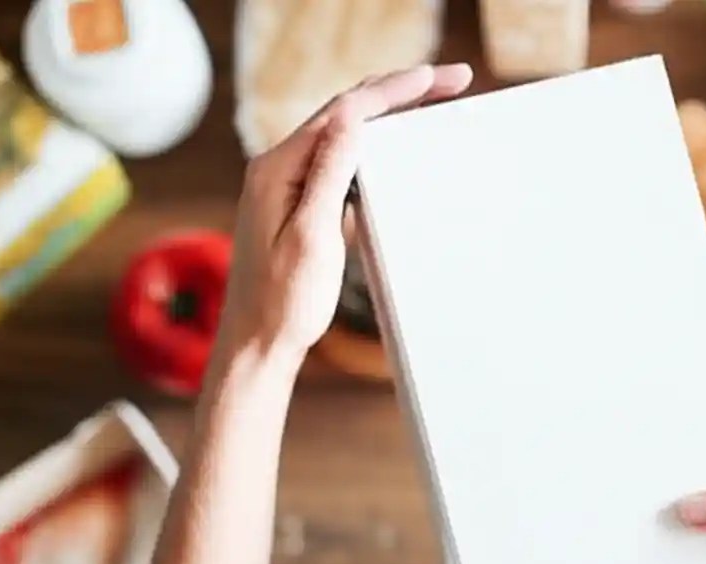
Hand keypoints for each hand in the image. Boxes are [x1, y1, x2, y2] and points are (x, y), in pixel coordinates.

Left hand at [220, 64, 473, 361]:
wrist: (256, 344)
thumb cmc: (284, 302)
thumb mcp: (313, 237)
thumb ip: (330, 173)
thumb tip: (350, 117)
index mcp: (278, 170)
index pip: (344, 111)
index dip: (393, 90)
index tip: (437, 78)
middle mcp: (277, 168)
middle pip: (344, 113)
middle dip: (395, 92)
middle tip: (449, 81)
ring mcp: (285, 185)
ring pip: (342, 133)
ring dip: (385, 114)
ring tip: (429, 99)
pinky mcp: (295, 204)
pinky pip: (336, 160)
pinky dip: (370, 146)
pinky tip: (392, 145)